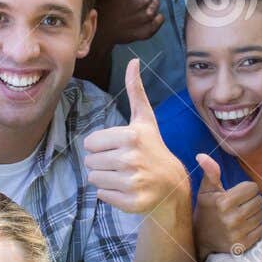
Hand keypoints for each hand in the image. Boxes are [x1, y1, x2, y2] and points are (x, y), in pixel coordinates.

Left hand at [84, 61, 190, 216]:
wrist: (172, 184)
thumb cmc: (153, 148)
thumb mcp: (145, 119)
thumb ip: (135, 90)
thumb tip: (133, 60)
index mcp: (131, 136)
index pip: (89, 143)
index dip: (101, 146)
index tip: (120, 147)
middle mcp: (131, 159)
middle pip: (89, 161)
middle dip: (102, 162)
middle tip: (122, 163)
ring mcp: (132, 182)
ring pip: (93, 178)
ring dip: (105, 177)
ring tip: (124, 175)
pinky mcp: (131, 201)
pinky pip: (101, 195)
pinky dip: (110, 193)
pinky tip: (126, 188)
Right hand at [193, 154, 261, 256]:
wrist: (200, 240)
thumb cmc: (206, 211)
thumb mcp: (206, 191)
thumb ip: (209, 173)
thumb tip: (202, 155)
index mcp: (223, 202)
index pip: (252, 188)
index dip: (246, 189)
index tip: (237, 194)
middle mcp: (232, 218)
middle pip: (259, 201)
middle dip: (252, 201)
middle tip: (241, 205)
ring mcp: (238, 233)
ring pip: (261, 215)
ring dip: (254, 214)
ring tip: (242, 216)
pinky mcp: (243, 245)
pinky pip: (261, 230)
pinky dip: (255, 228)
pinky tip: (244, 227)